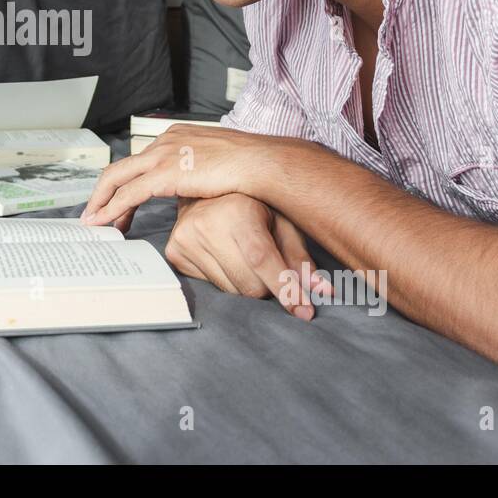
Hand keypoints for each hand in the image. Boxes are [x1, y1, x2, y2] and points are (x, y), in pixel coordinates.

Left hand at [81, 125, 271, 227]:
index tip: (120, 202)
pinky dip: (113, 209)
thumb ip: (197, 171)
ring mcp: (162, 155)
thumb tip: (194, 187)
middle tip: (95, 213)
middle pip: (121, 167)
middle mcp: (164, 141)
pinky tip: (105, 222)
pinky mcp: (164, 174)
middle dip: (104, 192)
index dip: (126, 183)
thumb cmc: (248, 166)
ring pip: (117, 179)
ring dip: (101, 202)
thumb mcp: (216, 162)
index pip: (141, 161)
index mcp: (176, 136)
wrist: (259, 163)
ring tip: (92, 221)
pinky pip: (129, 194)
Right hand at [166, 194, 331, 319]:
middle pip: (248, 284)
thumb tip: (324, 289)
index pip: (261, 260)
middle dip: (268, 288)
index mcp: (236, 211)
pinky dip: (226, 280)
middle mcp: (206, 224)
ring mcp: (185, 239)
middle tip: (270, 270)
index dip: (285, 288)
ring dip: (246, 285)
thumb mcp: (281, 220)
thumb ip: (300, 256)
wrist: (205, 187)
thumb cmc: (251, 203)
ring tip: (245, 258)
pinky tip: (224, 256)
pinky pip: (210, 286)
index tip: (304, 310)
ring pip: (230, 291)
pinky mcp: (174, 253)